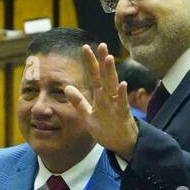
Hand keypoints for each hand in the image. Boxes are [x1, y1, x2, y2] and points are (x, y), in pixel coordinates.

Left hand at [64, 42, 138, 157]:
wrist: (120, 144)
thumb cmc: (106, 128)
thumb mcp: (88, 115)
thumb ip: (78, 102)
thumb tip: (67, 88)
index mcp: (100, 96)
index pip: (94, 75)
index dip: (90, 62)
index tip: (85, 47)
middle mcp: (109, 97)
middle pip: (104, 76)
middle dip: (102, 61)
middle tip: (101, 45)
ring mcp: (116, 104)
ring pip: (113, 86)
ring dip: (111, 72)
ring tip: (108, 58)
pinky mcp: (122, 114)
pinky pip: (122, 103)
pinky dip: (121, 94)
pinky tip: (122, 84)